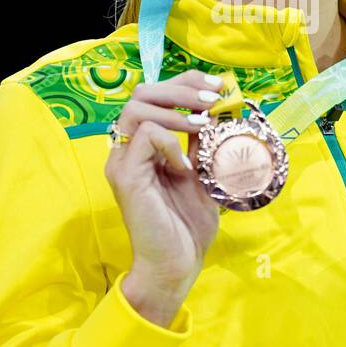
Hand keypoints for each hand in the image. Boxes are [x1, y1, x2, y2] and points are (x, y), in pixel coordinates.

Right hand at [104, 70, 224, 306]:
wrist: (177, 264)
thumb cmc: (188, 224)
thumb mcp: (204, 173)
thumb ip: (204, 142)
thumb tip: (223, 108)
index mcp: (144, 145)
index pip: (156, 95)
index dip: (186, 82)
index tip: (219, 86)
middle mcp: (127, 149)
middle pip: (141, 92)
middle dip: (182, 88)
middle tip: (213, 100)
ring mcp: (122, 161)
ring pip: (137, 107)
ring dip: (177, 110)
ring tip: (203, 126)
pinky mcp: (125, 176)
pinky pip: (144, 135)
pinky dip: (170, 140)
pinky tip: (184, 165)